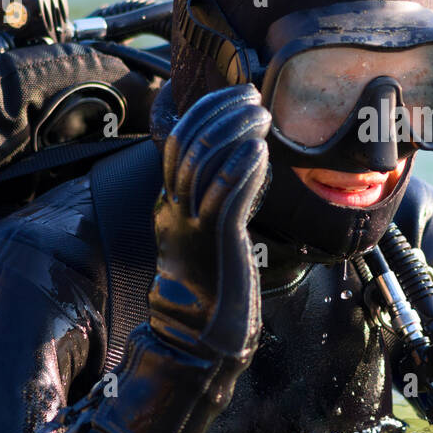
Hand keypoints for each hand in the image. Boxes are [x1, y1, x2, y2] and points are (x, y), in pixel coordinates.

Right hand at [150, 84, 271, 354]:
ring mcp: (190, 226)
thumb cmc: (212, 287)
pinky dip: (240, 169)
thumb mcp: (208, 233)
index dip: (207, 110)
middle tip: (252, 94)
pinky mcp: (213, 244)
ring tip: (262, 114)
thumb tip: (244, 162)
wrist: (199, 340)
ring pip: (204, 164)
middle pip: (189, 144)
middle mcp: (174, 209)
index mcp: (171, 203)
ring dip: (235, 132)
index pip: (179, 141)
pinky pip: (223, 198)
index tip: (237, 92)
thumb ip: (218, 199)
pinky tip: (260, 150)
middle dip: (221, 112)